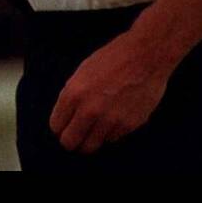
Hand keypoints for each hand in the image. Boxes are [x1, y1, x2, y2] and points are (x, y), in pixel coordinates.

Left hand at [49, 30, 172, 153]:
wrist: (145, 56)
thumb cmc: (113, 59)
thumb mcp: (82, 72)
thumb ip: (72, 96)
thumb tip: (66, 117)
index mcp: (74, 94)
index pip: (56, 126)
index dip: (60, 127)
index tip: (65, 126)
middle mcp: (89, 111)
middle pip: (70, 143)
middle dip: (71, 140)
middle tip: (77, 134)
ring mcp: (110, 121)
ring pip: (91, 146)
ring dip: (91, 138)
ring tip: (95, 127)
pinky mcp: (128, 126)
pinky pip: (112, 139)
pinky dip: (110, 132)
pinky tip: (114, 117)